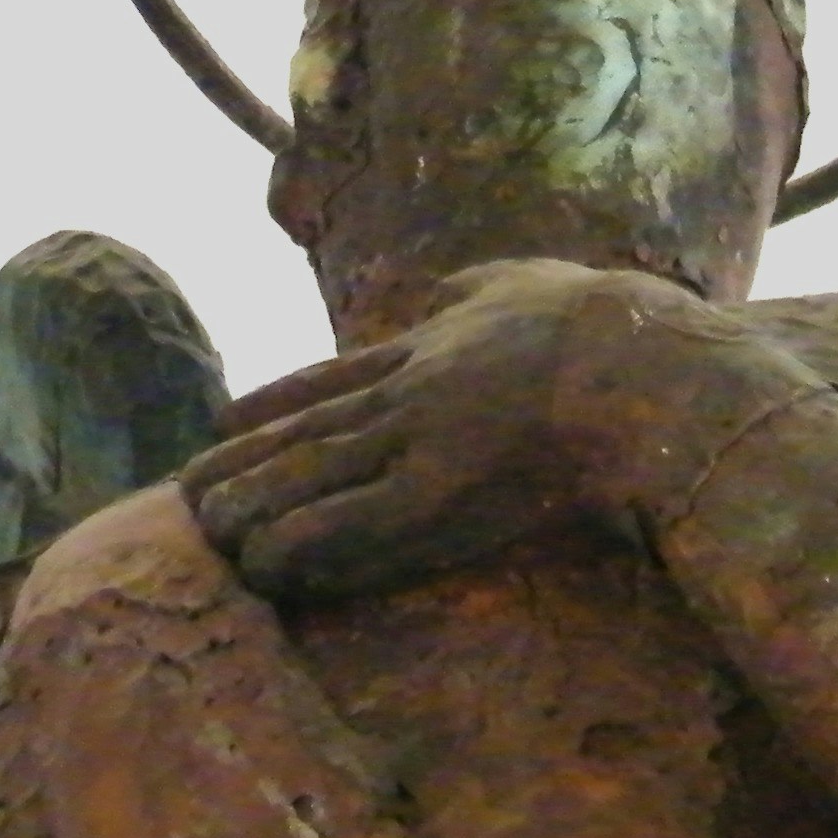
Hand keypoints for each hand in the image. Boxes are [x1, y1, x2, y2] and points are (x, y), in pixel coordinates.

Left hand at [183, 259, 685, 602]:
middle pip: (307, 431)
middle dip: (244, 462)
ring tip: (207, 532)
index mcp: (432, 344)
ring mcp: (423, 443)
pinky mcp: (443, 494)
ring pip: (316, 476)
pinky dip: (303, 541)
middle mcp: (412, 392)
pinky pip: (355, 524)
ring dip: (257, 506)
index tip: (224, 419)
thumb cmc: (610, 327)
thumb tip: (445, 284)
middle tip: (186, 487)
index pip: (331, 377)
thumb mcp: (531, 278)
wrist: (651, 370)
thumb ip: (480, 283)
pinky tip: (263, 559)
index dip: (273, 403)